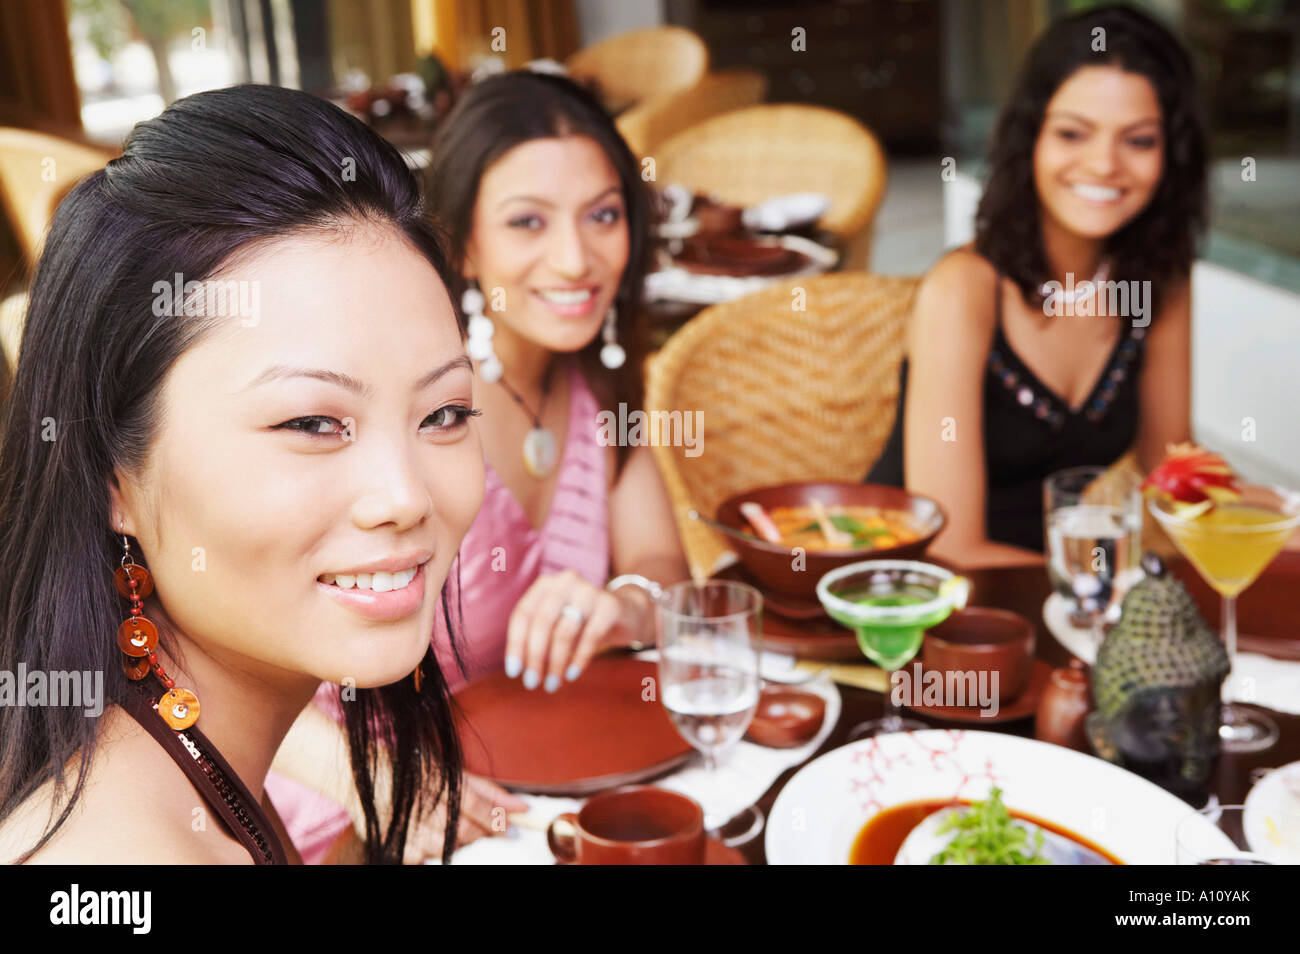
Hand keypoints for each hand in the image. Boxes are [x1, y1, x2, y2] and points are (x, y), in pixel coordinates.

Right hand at [400, 773, 528, 863]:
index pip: (473, 805)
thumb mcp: (453, 773)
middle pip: (461, 830)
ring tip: (462, 835)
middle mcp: (419, 802)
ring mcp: (404, 824)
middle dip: (482, 835)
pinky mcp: (392, 843)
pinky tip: (438, 843)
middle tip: (492, 834)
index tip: (512, 829)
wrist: (367, 774)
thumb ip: (488, 791)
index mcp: (436, 779)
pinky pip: (421, 859)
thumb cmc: (416, 771)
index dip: (495, 819)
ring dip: (460, 846)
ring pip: (444, 848)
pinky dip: (434, 855)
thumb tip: (523, 807)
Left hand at [504, 569, 647, 690]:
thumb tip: (519, 670)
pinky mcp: (610, 605)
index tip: (514, 672)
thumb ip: (537, 639)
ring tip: (551, 684)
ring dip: (555, 662)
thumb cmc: (583, 623)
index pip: (523, 614)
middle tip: (532, 682)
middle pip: (542, 621)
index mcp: (546, 584)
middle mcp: (565, 582)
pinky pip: (590, 636)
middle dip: (534, 655)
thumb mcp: (557, 624)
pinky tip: (571, 675)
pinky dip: (579, 659)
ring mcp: (589, 591)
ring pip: (564, 631)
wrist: (627, 614)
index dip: (516, 644)